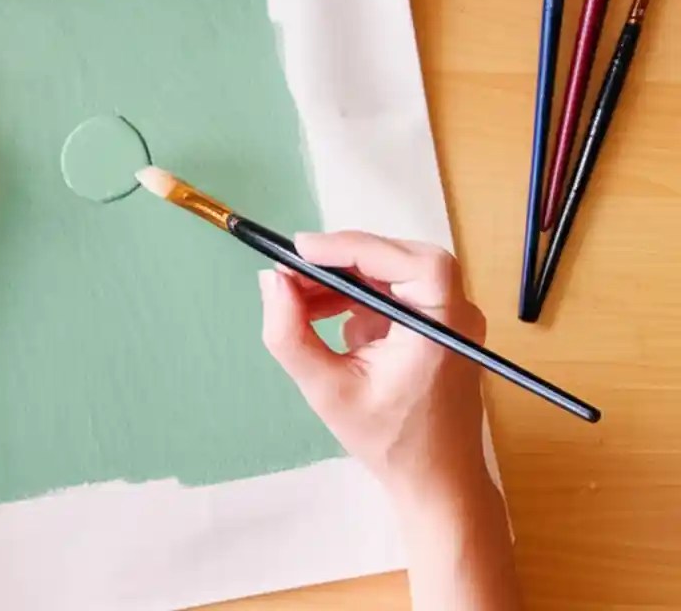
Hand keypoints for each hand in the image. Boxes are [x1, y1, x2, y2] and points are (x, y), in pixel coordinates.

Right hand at [258, 231, 489, 501]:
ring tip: (296, 301)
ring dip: (342, 281)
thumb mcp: (326, 390)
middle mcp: (456, 313)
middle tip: (290, 274)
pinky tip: (321, 317)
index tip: (300, 249)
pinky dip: (355, 298)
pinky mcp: (434, 325)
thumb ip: (290, 334)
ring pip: (390, 274)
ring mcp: (449, 318)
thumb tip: (271, 280)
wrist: (435, 480)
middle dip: (340, 262)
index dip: (352, 246)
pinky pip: (391, 293)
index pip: (407, 261)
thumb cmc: (391, 441)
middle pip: (397, 260)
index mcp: (443, 326)